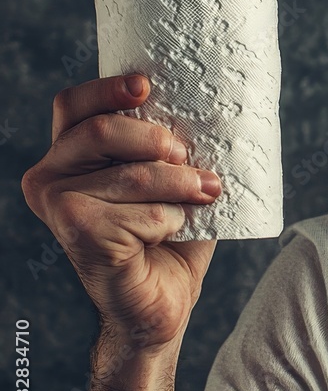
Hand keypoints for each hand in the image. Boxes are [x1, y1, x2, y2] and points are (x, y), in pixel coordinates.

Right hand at [20, 74, 221, 350]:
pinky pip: (141, 214)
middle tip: (189, 158)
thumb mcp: (173, 179)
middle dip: (158, 140)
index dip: (106, 89)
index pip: (73, 105)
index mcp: (69, 155)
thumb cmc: (168, 237)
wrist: (160, 304)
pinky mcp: (78, 237)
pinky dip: (170, 221)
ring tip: (204, 195)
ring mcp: (59, 208)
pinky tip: (168, 235)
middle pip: (102, 131)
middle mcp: (51, 177)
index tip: (146, 86)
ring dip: (181, 186)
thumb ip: (174, 144)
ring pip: (133, 175)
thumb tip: (213, 103)